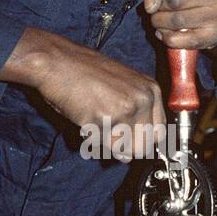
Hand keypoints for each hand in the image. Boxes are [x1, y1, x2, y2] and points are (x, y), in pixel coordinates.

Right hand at [0, 28, 165, 161]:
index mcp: (150, 89)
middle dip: (125, 148)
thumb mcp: (120, 87)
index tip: (129, 142)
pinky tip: (84, 116)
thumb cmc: (82, 71)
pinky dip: (91, 138)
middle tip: (107, 132)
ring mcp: (125, 109)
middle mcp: (143, 99)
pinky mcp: (106, 119)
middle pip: (144, 147)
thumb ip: (134, 116)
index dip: (142, 142)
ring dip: (107, 144)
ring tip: (94, 119)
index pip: (160, 133)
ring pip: (124, 151)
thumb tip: (131, 153)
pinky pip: (102, 145)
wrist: (56, 62)